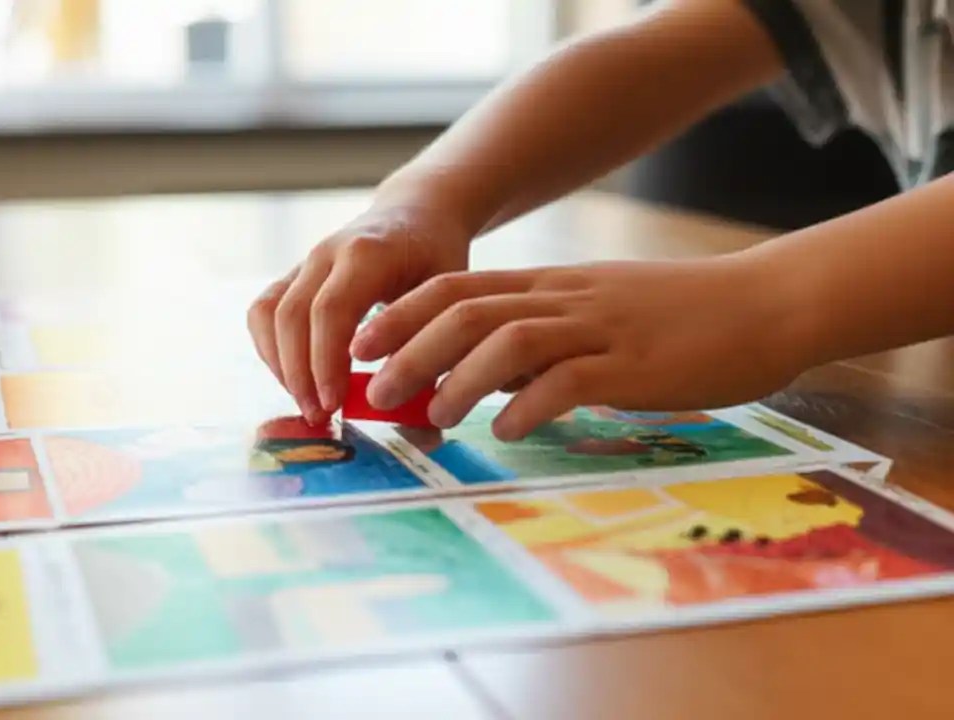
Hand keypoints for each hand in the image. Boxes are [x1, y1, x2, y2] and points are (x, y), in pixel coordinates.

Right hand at [248, 203, 471, 421]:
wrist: (416, 212)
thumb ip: (428, 342)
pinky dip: (270, 349)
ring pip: (268, 312)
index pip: (331, 310)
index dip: (325, 361)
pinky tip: (294, 380)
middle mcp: (326, 252)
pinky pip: (264, 311)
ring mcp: (304, 262)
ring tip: (305, 403)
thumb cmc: (436, 255)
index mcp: (367, 253)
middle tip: (318, 416)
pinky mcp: (292, 275)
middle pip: (292, 314)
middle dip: (299, 373)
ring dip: (279, 364)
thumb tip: (410, 406)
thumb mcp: (447, 293)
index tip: (333, 404)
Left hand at [351, 255, 809, 438]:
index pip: (459, 287)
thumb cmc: (680, 316)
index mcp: (552, 285)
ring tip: (430, 418)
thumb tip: (481, 375)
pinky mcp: (635, 365)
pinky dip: (528, 406)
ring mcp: (600, 328)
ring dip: (457, 381)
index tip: (361, 346)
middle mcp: (565, 299)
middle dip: (410, 350)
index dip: (402, 315)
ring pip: (508, 341)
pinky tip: (506, 431)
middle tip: (376, 391)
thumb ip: (540, 335)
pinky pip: (569, 380)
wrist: (765, 304)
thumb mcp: (596, 312)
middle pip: (468, 311)